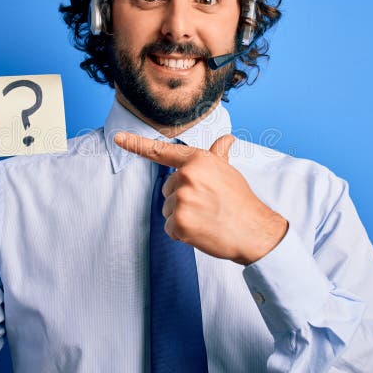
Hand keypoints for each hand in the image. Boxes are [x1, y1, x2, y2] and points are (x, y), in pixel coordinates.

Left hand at [114, 132, 287, 264]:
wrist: (254, 231)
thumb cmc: (241, 200)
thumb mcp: (229, 172)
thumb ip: (218, 155)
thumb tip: (226, 139)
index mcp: (197, 160)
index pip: (162, 152)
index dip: (136, 144)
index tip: (118, 138)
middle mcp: (187, 176)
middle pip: (167, 189)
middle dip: (182, 199)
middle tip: (207, 205)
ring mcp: (181, 200)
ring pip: (167, 209)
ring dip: (182, 217)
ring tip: (206, 218)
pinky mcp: (179, 223)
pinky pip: (169, 228)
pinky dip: (182, 233)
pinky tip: (202, 231)